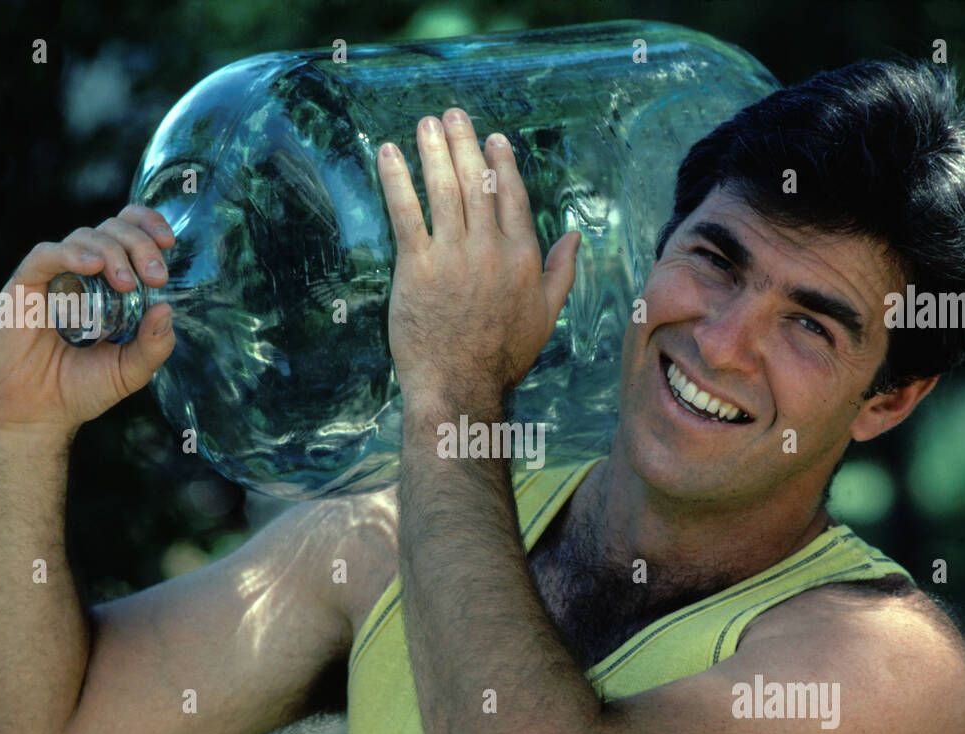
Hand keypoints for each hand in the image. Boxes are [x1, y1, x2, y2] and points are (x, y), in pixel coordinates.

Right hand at [0, 205, 176, 439]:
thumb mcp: (131, 371)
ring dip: (111, 252)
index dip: (147, 226)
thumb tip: (166, 308)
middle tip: (156, 276)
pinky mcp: (24, 287)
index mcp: (110, 284)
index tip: (169, 242)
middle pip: (111, 230)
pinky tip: (93, 267)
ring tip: (127, 283)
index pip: (127, 235)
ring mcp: (53, 278)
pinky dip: (70, 254)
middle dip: (139, 245)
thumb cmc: (84, 388)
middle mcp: (82, 274)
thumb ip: (153, 345)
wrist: (39, 414)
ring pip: (83, 237)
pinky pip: (45, 256)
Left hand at [376, 107, 580, 415]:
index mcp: (522, 258)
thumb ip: (562, 272)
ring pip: (444, 190)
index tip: (492, 139)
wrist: (460, 386)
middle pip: (477, 183)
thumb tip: (575, 236)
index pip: (512, 197)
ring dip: (433, 151)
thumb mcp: (546, 316)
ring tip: (424, 126)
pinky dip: (396, 180)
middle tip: (452, 116)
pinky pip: (406, 213)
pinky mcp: (416, 267)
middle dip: (464, 143)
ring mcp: (452, 257)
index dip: (501, 164)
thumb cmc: (503, 357)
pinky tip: (388, 155)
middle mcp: (489, 250)